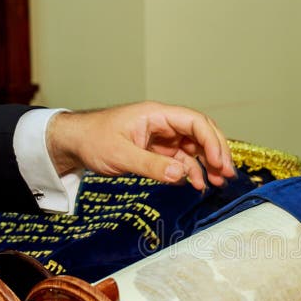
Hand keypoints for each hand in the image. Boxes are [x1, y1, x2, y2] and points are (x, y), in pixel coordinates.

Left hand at [45, 102, 235, 189]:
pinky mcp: (157, 151)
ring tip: (216, 183)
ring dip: (207, 164)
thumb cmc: (92, 140)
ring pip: (194, 148)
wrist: (73, 143)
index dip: (211, 141)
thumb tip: (181, 176)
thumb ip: (151, 166)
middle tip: (226, 174)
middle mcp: (163, 124)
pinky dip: (191, 172)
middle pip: (200, 133)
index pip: (194, 122)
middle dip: (216, 152)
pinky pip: (181, 160)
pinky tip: (196, 185)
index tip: (219, 162)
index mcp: (156, 115)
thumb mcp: (120, 155)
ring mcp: (162, 137)